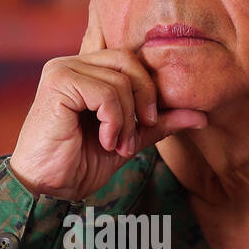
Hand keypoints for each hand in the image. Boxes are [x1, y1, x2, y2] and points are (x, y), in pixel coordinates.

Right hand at [9, 0, 207, 201]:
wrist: (47, 189)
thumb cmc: (79, 165)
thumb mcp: (128, 140)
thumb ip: (158, 123)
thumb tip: (201, 116)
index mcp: (87, 70)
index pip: (132, 60)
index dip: (149, 88)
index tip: (152, 122)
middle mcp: (73, 63)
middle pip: (130, 61)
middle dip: (146, 98)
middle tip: (141, 131)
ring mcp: (63, 69)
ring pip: (121, 80)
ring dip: (128, 119)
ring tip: (117, 144)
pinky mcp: (58, 82)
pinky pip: (106, 92)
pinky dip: (114, 121)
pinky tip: (105, 141)